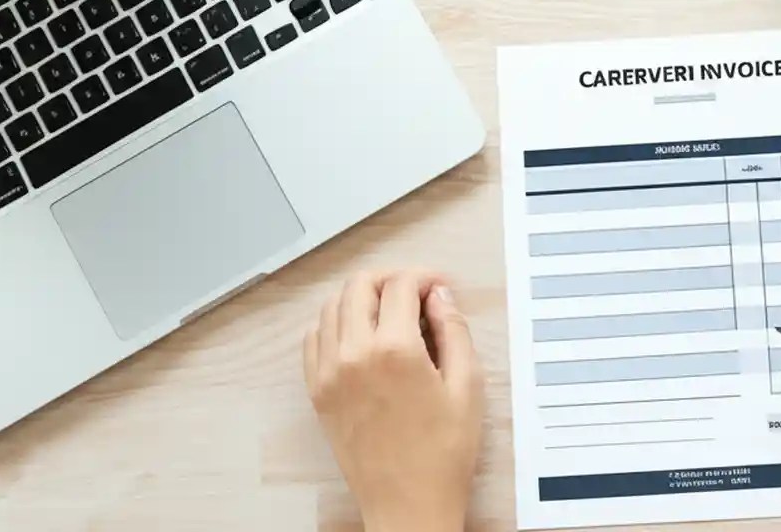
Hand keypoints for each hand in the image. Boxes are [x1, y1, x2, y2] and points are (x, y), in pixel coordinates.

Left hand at [304, 270, 483, 531]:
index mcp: (396, 350)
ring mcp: (330, 373)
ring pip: (332, 306)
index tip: (439, 286)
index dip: (425, 277)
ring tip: (389, 311)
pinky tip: (358, 334)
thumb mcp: (468, 386)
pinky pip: (313, 339)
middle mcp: (355, 354)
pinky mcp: (318, 391)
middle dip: (390, 278)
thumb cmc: (443, 453)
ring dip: (361, 298)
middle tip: (414, 291)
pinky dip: (334, 324)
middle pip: (360, 285)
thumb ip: (454, 330)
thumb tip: (440, 297)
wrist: (408, 503)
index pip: (402, 285)